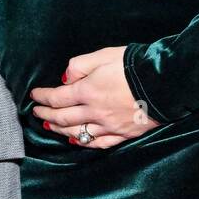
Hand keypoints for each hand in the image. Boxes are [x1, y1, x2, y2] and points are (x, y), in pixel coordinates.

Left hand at [29, 46, 160, 149]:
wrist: (164, 83)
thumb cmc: (133, 65)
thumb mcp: (103, 55)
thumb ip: (80, 65)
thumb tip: (65, 78)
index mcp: (88, 91)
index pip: (57, 98)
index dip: (43, 97)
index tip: (34, 96)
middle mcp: (95, 112)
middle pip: (63, 118)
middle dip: (47, 115)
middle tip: (37, 113)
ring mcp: (109, 126)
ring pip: (78, 133)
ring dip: (60, 131)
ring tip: (50, 127)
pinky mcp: (123, 134)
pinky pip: (99, 142)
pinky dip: (85, 142)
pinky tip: (77, 141)